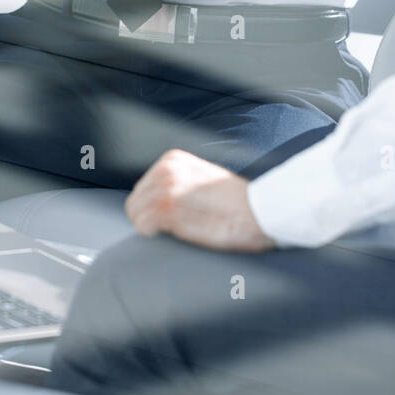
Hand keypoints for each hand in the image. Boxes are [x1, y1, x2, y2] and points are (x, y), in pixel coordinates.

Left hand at [126, 149, 274, 251]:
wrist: (259, 210)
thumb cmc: (237, 201)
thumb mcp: (204, 179)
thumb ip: (180, 182)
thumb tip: (160, 198)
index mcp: (173, 159)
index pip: (142, 188)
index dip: (151, 208)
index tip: (167, 219)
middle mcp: (167, 169)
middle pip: (135, 201)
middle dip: (147, 218)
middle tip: (169, 230)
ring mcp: (166, 187)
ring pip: (135, 214)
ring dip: (150, 228)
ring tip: (173, 232)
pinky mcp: (169, 208)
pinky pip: (142, 226)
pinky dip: (152, 235)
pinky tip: (171, 235)